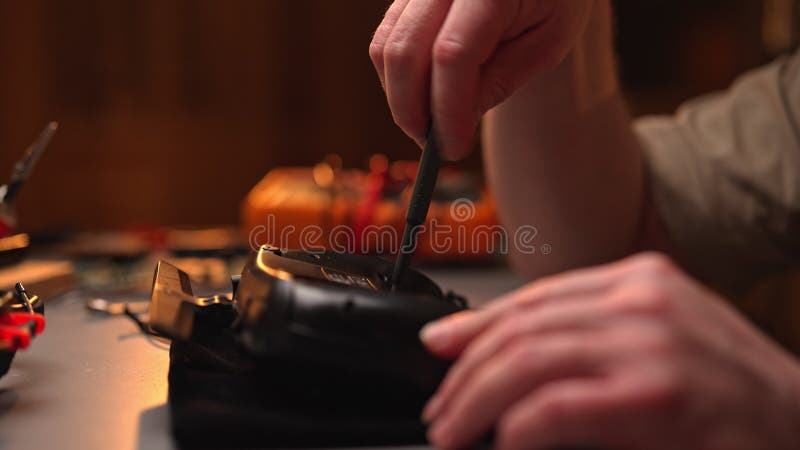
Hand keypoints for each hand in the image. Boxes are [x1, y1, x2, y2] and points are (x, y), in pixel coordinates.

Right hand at [369, 0, 597, 158]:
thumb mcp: (547, 43)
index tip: (453, 147)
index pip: (451, 55)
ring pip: (384, 48)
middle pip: (404, 53)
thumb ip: (501, 80)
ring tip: (431, 123)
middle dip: (412, 112)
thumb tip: (453, 123)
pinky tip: (424, 96)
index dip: (447, 109)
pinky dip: (398, 77)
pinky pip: (385, 39)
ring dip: (400, 97)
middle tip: (434, 146)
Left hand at [419, 253, 799, 449]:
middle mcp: (641, 300)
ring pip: (527, 360)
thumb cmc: (731, 391)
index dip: (476, 323)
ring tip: (451, 429)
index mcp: (640, 280)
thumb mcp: (660, 338)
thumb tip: (516, 354)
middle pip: (522, 327)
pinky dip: (518, 428)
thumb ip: (594, 335)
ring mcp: (652, 343)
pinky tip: (503, 443)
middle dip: (466, 371)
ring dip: (475, 400)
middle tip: (440, 408)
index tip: (439, 346)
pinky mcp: (658, 395)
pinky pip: (558, 407)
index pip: (534, 297)